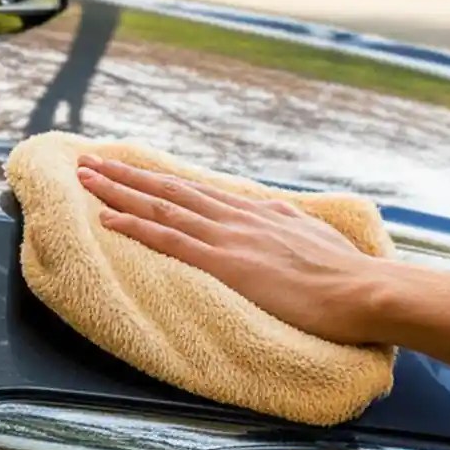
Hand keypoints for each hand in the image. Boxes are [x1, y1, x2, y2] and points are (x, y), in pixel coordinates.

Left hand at [76, 155, 387, 344]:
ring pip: (160, 207)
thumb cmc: (345, 274)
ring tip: (85, 177)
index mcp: (253, 212)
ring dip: (118, 191)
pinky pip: (168, 241)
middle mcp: (234, 216)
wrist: (363, 290)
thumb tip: (272, 211)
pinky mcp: (225, 264)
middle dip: (124, 175)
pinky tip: (107, 219)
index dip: (157, 179)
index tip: (128, 168)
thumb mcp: (310, 235)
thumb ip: (284, 221)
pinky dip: (134, 227)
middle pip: (167, 189)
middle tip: (88, 160)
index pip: (193, 190)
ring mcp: (227, 238)